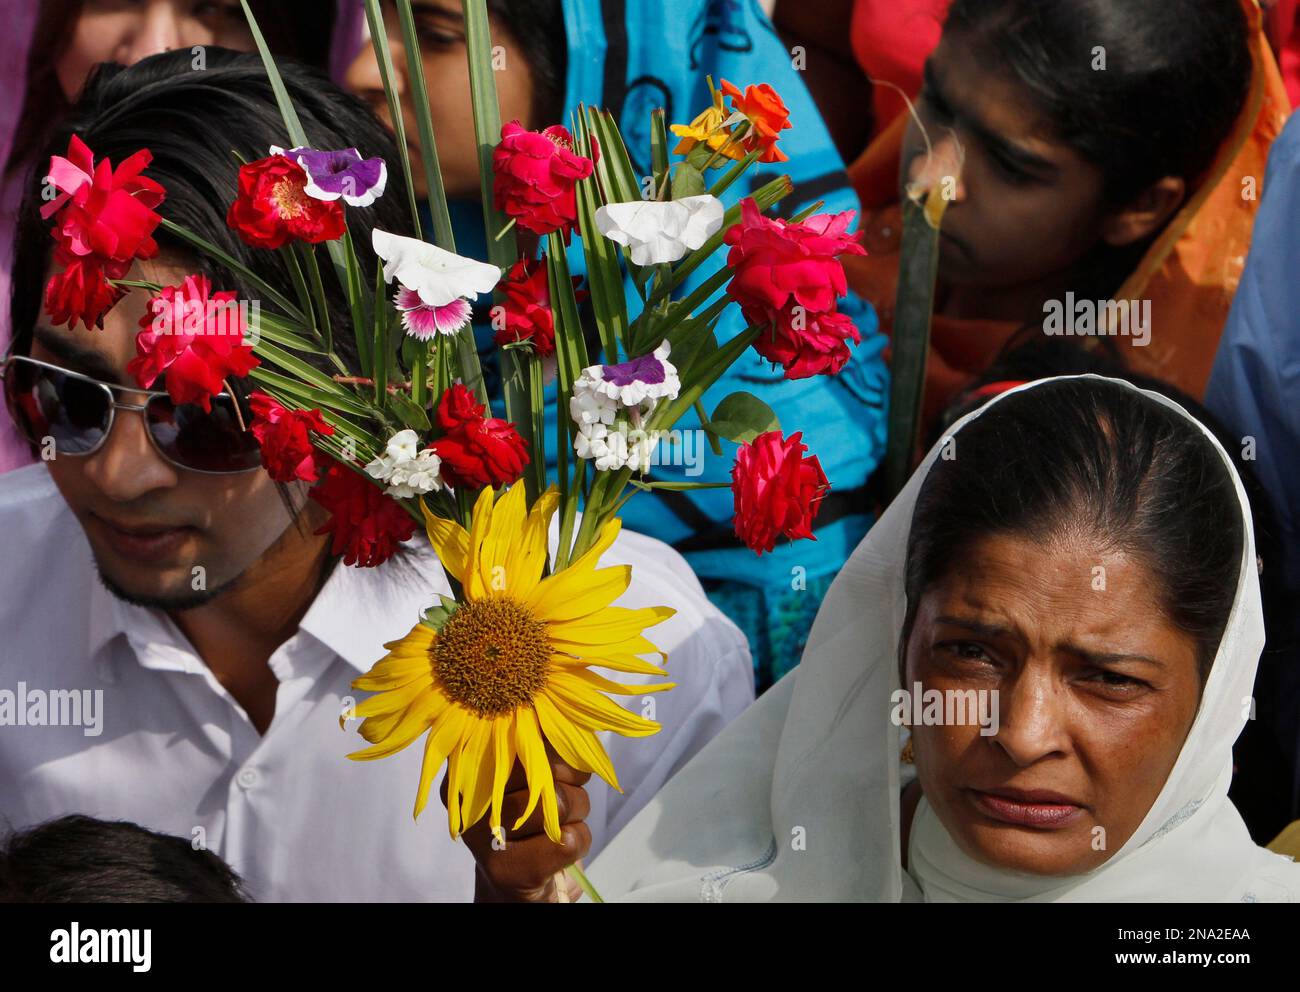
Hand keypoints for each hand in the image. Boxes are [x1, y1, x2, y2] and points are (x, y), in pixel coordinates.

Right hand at [445, 749, 592, 901]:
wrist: (515, 884)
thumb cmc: (531, 815)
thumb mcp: (532, 771)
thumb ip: (543, 742)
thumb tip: (571, 717)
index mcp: (472, 764)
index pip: (525, 734)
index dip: (556, 746)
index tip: (559, 760)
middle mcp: (470, 798)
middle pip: (544, 767)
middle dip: (572, 780)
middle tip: (564, 793)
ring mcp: (483, 836)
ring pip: (559, 804)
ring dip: (577, 813)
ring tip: (561, 821)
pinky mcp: (506, 871)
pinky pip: (567, 841)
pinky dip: (579, 842)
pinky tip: (559, 848)